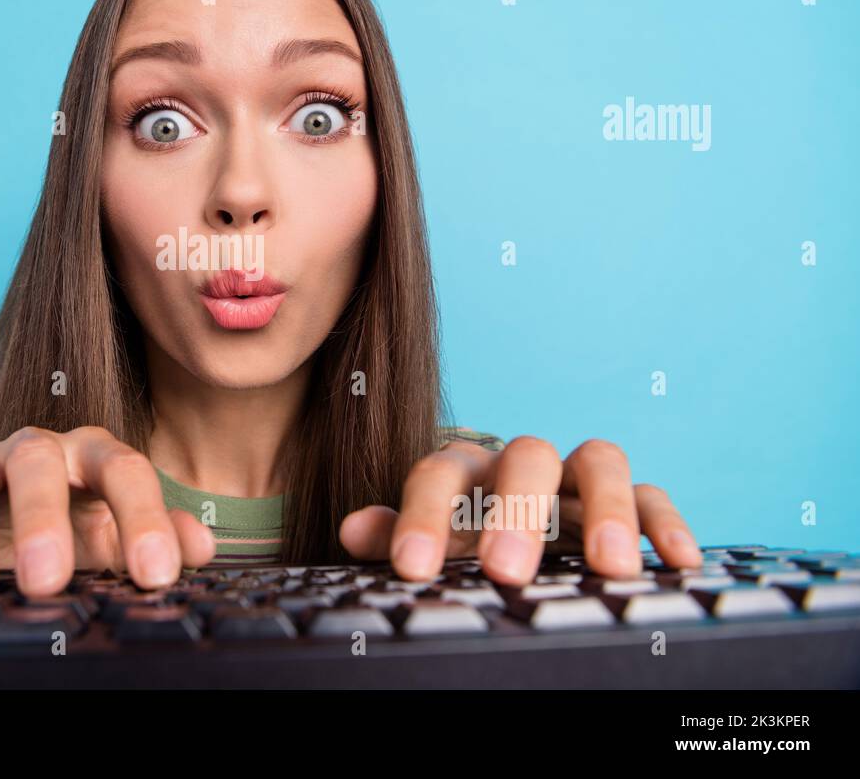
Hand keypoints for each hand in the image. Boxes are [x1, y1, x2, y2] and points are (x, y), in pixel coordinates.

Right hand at [0, 426, 216, 595]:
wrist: (24, 517)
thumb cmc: (82, 526)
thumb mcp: (122, 533)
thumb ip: (161, 536)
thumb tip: (200, 548)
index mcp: (92, 455)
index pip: (124, 470)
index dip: (143, 518)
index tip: (155, 575)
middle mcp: (35, 450)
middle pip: (37, 461)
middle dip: (42, 518)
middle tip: (48, 579)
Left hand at [339, 436, 703, 584]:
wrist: (513, 537)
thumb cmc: (465, 540)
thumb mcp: (431, 543)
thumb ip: (393, 536)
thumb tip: (352, 530)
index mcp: (466, 472)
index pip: (439, 475)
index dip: (422, 517)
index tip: (413, 568)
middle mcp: (523, 466)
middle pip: (525, 456)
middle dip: (517, 512)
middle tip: (506, 571)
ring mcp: (578, 480)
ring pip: (599, 460)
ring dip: (608, 509)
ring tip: (611, 567)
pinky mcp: (627, 503)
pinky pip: (654, 495)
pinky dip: (666, 523)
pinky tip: (676, 562)